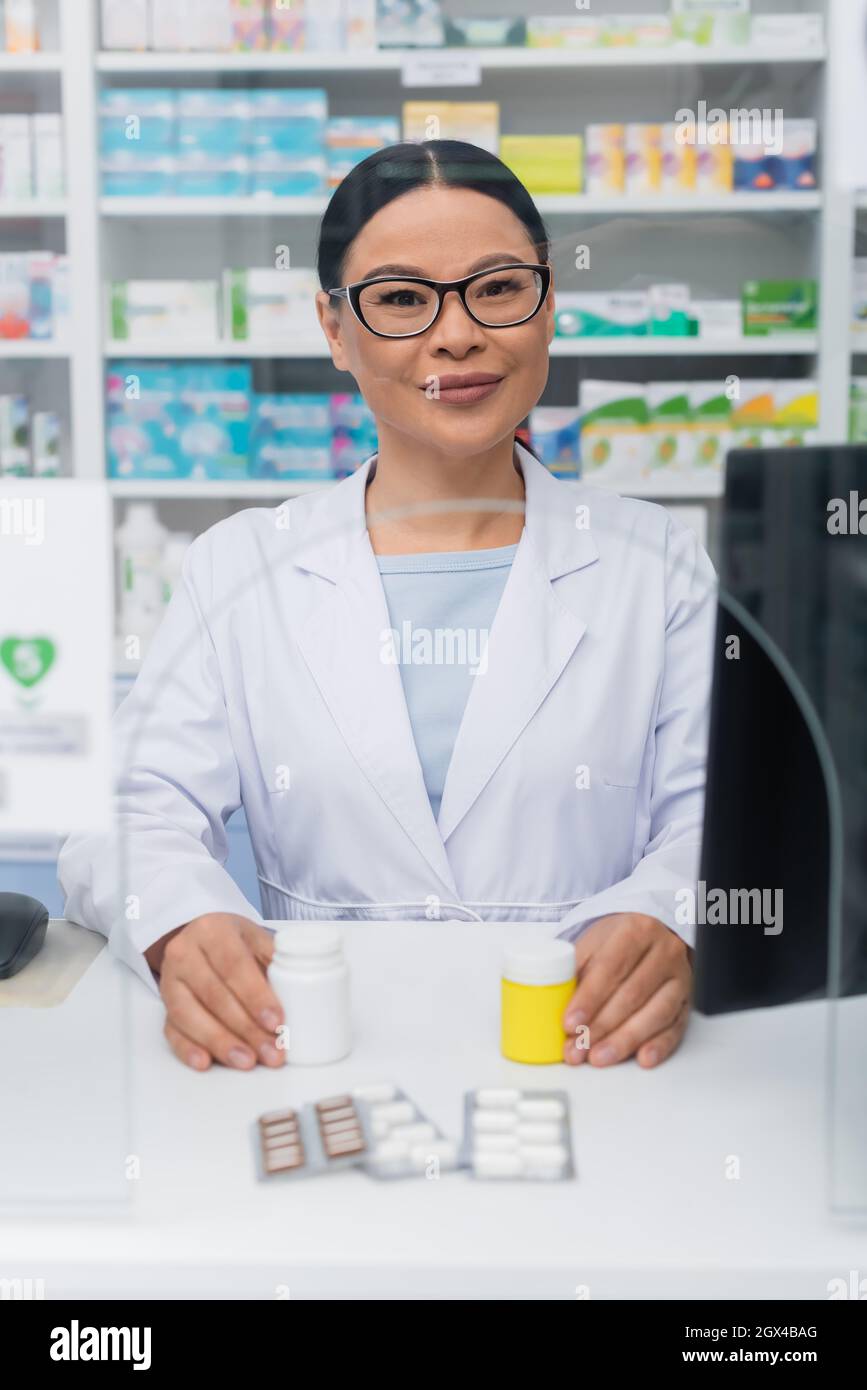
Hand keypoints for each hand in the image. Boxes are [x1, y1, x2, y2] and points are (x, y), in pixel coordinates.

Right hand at [144, 913, 284, 1071]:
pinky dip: (187, 1049)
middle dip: (246, 1028)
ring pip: (190, 1015)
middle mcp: (185, 953)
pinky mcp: (164, 1005)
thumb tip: (304, 994)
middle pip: (214, 995)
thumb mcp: (256, 939)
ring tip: (248, 1062)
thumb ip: (276, 961)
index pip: (234, 966)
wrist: (199, 938)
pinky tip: (206, 1062)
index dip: (256, 996)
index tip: (276, 1022)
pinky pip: (171, 1030)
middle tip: (272, 1051)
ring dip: (221, 1043)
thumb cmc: (234, 942)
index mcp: (213, 931)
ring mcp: (171, 981)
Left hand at [562, 913, 692, 1068]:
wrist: (651, 933)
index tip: (570, 1023)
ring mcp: (680, 977)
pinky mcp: (688, 1000)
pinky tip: (642, 1058)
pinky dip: (660, 1045)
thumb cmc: (618, 941)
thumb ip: (576, 970)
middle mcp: (664, 951)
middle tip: (578, 1047)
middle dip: (602, 1026)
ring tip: (600, 1057)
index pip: (610, 968)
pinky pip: (677, 1026)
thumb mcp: (594, 942)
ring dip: (625, 1041)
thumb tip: (553, 1004)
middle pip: (632, 994)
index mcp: (636, 930)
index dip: (589, 999)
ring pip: (656, 1013)